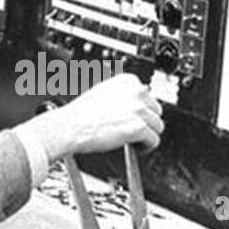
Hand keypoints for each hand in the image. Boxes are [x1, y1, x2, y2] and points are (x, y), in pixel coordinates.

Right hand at [21, 73, 163, 159]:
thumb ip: (122, 95)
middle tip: (132, 130)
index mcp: (128, 80)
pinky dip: (145, 147)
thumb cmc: (81, 113)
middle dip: (146, 122)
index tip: (133, 118)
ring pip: (157, 127)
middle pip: (156, 111)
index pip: (148, 97)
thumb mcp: (103, 93)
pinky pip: (154, 141)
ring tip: (132, 140)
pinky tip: (134, 147)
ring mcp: (139, 109)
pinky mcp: (139, 127)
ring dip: (146, 135)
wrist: (70, 126)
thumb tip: (135, 105)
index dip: (141, 110)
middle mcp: (136, 92)